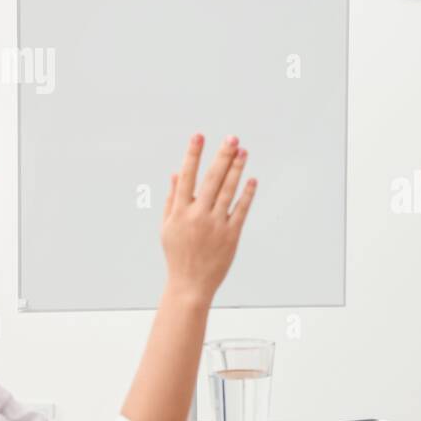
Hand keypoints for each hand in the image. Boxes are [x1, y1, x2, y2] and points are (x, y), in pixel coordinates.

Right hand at [161, 134, 256, 301]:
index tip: (199, 136)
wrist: (190, 285)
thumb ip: (172, 199)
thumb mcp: (168, 226)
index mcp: (179, 212)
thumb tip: (176, 173)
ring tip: (243, 151)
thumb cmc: (178, 254)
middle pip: (211, 179)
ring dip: (237, 169)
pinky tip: (252, 179)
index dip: (193, 155)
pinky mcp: (231, 235)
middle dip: (222, 156)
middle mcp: (197, 216)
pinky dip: (247, 194)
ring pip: (228, 191)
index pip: (187, 176)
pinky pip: (241, 210)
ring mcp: (215, 225)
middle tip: (232, 138)